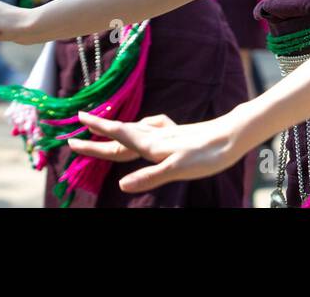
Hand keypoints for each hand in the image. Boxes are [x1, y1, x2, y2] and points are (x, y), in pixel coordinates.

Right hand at [68, 108, 247, 192]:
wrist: (233, 135)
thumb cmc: (207, 154)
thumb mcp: (178, 169)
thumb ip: (150, 177)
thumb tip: (121, 186)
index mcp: (152, 145)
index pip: (118, 138)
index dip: (97, 133)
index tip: (75, 127)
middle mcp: (157, 136)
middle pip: (122, 132)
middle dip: (100, 130)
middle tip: (78, 122)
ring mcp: (168, 133)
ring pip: (136, 128)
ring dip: (118, 127)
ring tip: (105, 125)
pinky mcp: (180, 133)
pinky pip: (153, 127)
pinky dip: (142, 126)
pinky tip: (148, 125)